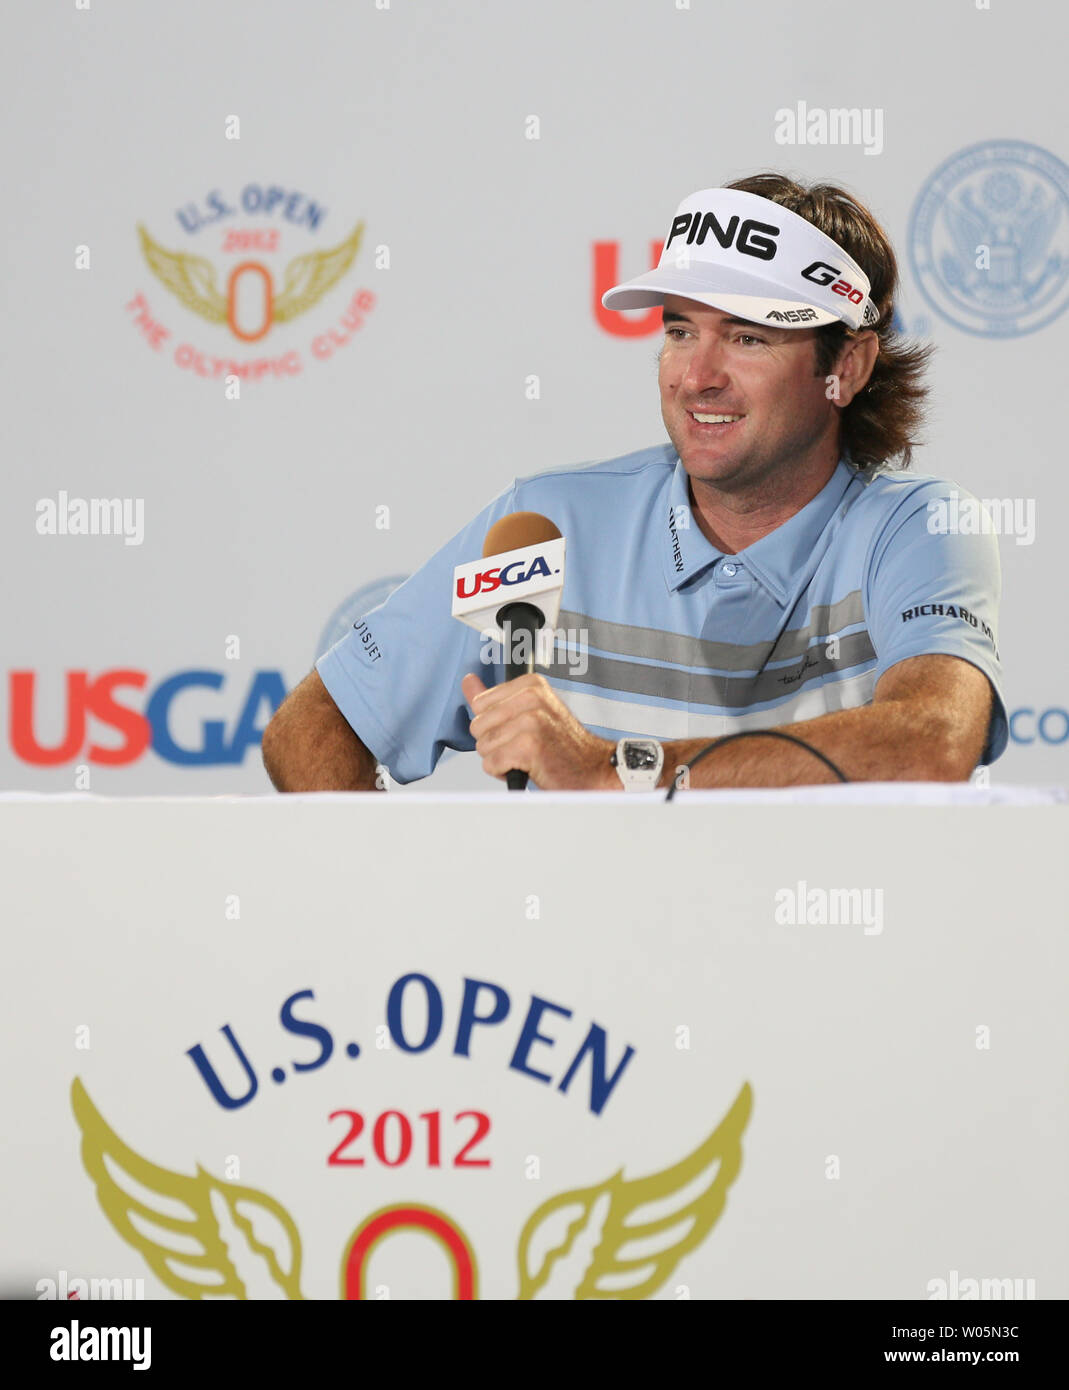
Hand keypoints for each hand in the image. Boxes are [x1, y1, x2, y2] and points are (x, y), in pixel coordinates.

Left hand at [462, 672, 617, 789]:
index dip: (494, 724)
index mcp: (530, 685)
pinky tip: (527, 767)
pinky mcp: (528, 746)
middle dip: (495, 743)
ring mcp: (530, 721)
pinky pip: (491, 763)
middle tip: (524, 746)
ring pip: (483, 746)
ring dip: (500, 759)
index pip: (480, 703)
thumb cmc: (561, 746)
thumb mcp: (528, 712)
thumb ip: (494, 698)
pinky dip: (504, 772)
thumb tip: (468, 681)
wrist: (594, 770)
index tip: (519, 730)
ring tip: (527, 757)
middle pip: (477, 725)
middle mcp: (531, 698)